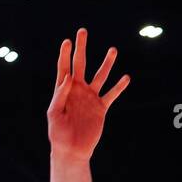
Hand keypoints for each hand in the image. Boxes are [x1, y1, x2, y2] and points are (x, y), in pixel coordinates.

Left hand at [46, 29, 129, 161]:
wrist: (71, 150)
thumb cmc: (58, 133)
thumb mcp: (54, 113)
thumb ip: (60, 95)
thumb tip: (68, 77)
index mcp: (64, 90)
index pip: (64, 68)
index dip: (65, 54)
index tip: (67, 41)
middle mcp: (78, 90)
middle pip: (80, 64)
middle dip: (81, 48)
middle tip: (83, 31)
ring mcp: (90, 98)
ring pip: (100, 76)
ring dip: (106, 63)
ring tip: (113, 49)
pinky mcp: (101, 108)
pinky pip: (111, 95)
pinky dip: (119, 87)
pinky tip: (126, 77)